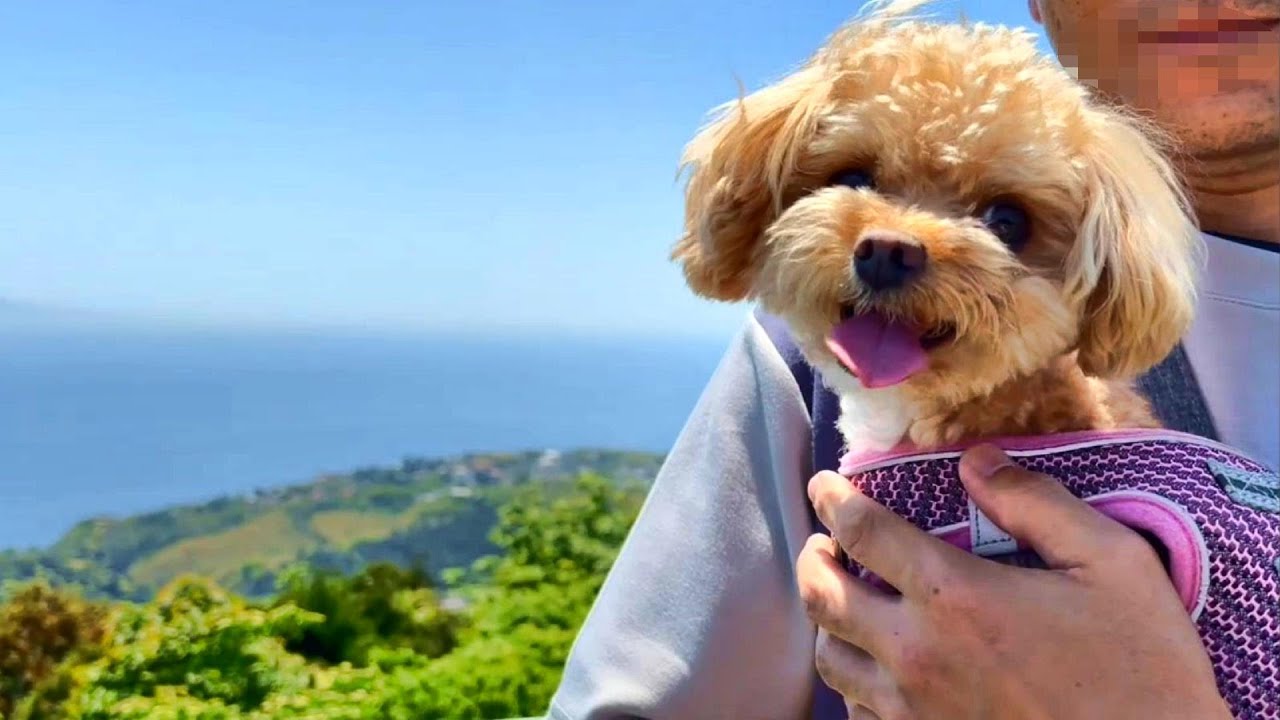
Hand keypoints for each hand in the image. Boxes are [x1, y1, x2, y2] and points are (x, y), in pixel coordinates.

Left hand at [796, 444, 1230, 719]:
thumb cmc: (1142, 669)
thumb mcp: (1112, 564)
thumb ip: (1037, 502)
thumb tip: (977, 462)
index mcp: (956, 596)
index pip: (863, 532)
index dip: (834, 500)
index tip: (825, 486)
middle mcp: (917, 653)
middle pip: (823, 596)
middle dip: (813, 558)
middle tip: (823, 543)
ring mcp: (914, 709)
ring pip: (831, 660)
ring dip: (827, 621)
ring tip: (843, 602)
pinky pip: (858, 713)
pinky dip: (855, 681)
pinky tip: (876, 668)